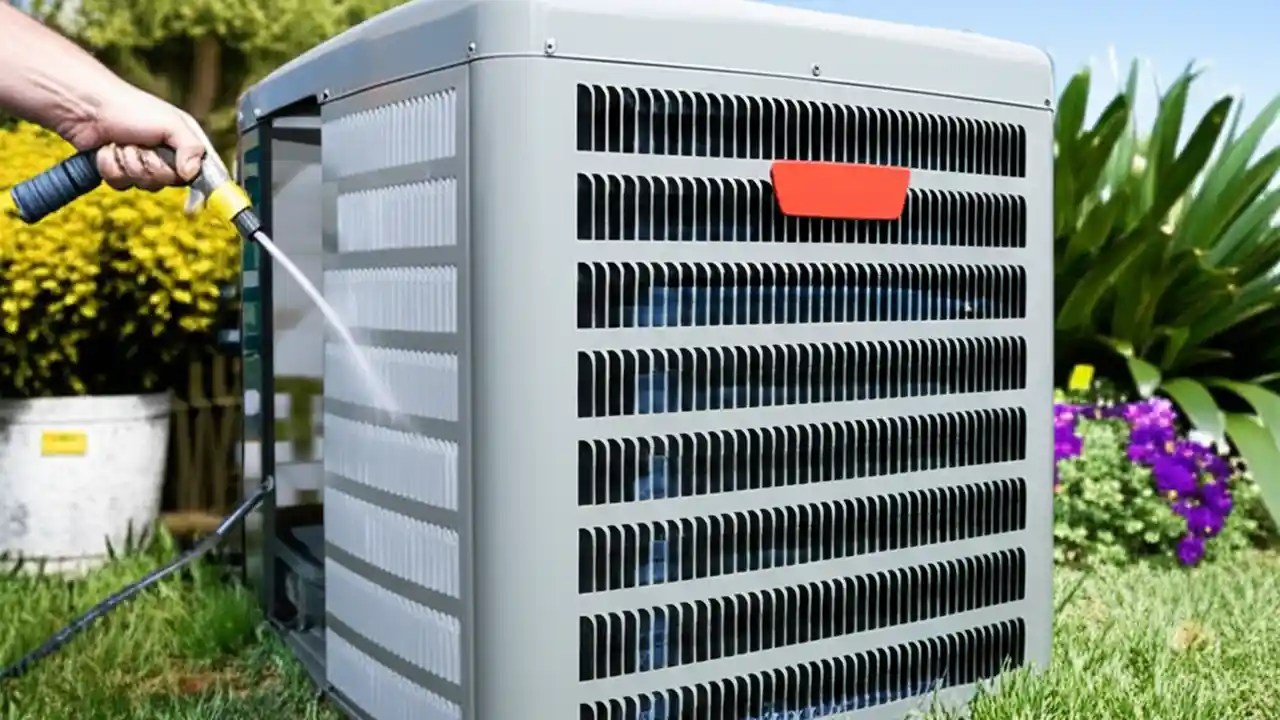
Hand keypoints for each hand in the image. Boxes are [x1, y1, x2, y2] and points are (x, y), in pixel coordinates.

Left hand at [56, 85, 207, 191]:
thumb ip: (190, 147)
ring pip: (145, 185)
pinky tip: (106, 150)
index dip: (203, 190)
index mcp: (185, 142)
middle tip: (142, 147)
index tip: (194, 206)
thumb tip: (191, 175)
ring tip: (121, 144)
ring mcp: (143, 164)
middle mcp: (168, 155)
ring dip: (129, 165)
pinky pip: (121, 184)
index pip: (205, 172)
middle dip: (152, 167)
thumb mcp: (170, 123)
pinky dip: (111, 168)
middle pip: (171, 182)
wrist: (86, 107)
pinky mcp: (120, 170)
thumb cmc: (130, 107)